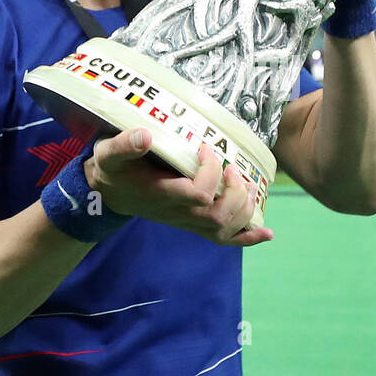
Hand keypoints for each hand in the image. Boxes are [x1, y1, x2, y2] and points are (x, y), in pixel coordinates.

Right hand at [83, 132, 273, 247]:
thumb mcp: (109, 153)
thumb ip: (124, 145)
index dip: (211, 171)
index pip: (198, 193)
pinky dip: (247, 238)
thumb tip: (146, 135)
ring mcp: (186, 222)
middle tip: (232, 169)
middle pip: (218, 216)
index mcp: (161, 195)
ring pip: (224, 229)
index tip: (207, 148)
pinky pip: (222, 240)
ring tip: (248, 185)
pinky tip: (266, 234)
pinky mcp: (192, 224)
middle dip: (235, 192)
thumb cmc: (113, 169)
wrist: (109, 192)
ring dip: (244, 209)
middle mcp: (177, 213)